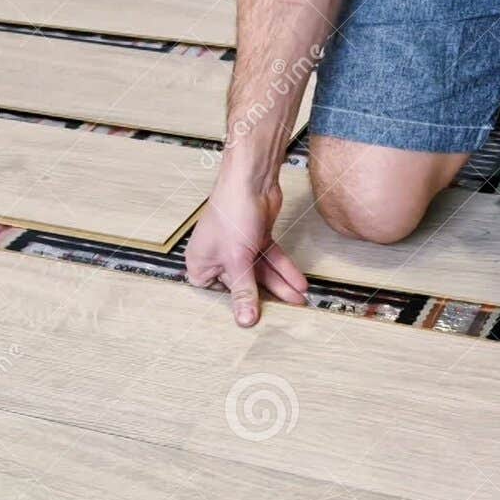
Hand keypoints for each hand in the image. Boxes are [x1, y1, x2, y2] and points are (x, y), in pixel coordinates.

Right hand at [185, 177, 308, 326]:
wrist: (252, 180)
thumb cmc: (232, 210)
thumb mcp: (237, 259)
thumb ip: (243, 290)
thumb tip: (245, 319)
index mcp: (201, 263)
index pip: (219, 294)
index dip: (236, 304)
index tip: (255, 318)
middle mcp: (218, 256)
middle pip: (244, 283)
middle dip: (268, 295)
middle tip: (286, 311)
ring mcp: (238, 246)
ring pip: (261, 272)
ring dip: (281, 284)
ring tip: (298, 298)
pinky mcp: (256, 238)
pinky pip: (270, 259)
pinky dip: (284, 269)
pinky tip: (297, 281)